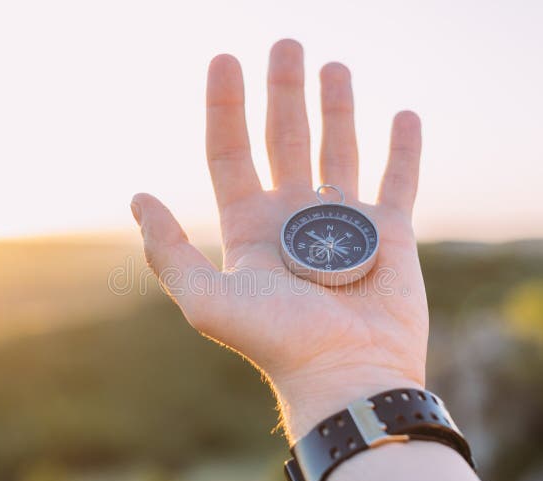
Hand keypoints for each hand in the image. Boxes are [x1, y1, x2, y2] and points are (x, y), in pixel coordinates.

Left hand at [132, 39, 426, 440]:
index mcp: (249, 227)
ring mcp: (343, 222)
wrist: (347, 375)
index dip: (224, 106)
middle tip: (285, 43)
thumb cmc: (278, 343)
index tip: (225, 58)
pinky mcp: (390, 233)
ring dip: (336, 107)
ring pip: (339, 149)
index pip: (231, 152)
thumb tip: (139, 198)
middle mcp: (293, 217)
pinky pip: (399, 179)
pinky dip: (403, 148)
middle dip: (283, 91)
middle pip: (285, 139)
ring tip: (333, 66)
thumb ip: (169, 252)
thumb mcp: (207, 300)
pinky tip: (403, 115)